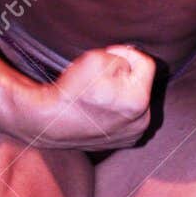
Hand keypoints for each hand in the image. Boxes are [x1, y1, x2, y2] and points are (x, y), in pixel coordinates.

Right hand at [32, 45, 155, 149]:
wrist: (49, 122)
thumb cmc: (70, 91)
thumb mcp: (97, 58)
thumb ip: (122, 57)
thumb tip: (128, 65)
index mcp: (138, 101)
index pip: (146, 64)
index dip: (124, 54)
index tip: (106, 57)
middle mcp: (141, 122)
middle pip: (141, 84)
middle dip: (123, 76)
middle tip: (98, 80)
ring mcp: (132, 135)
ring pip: (134, 100)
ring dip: (121, 92)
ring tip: (97, 96)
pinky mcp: (123, 142)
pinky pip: (127, 116)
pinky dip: (116, 109)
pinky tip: (98, 109)